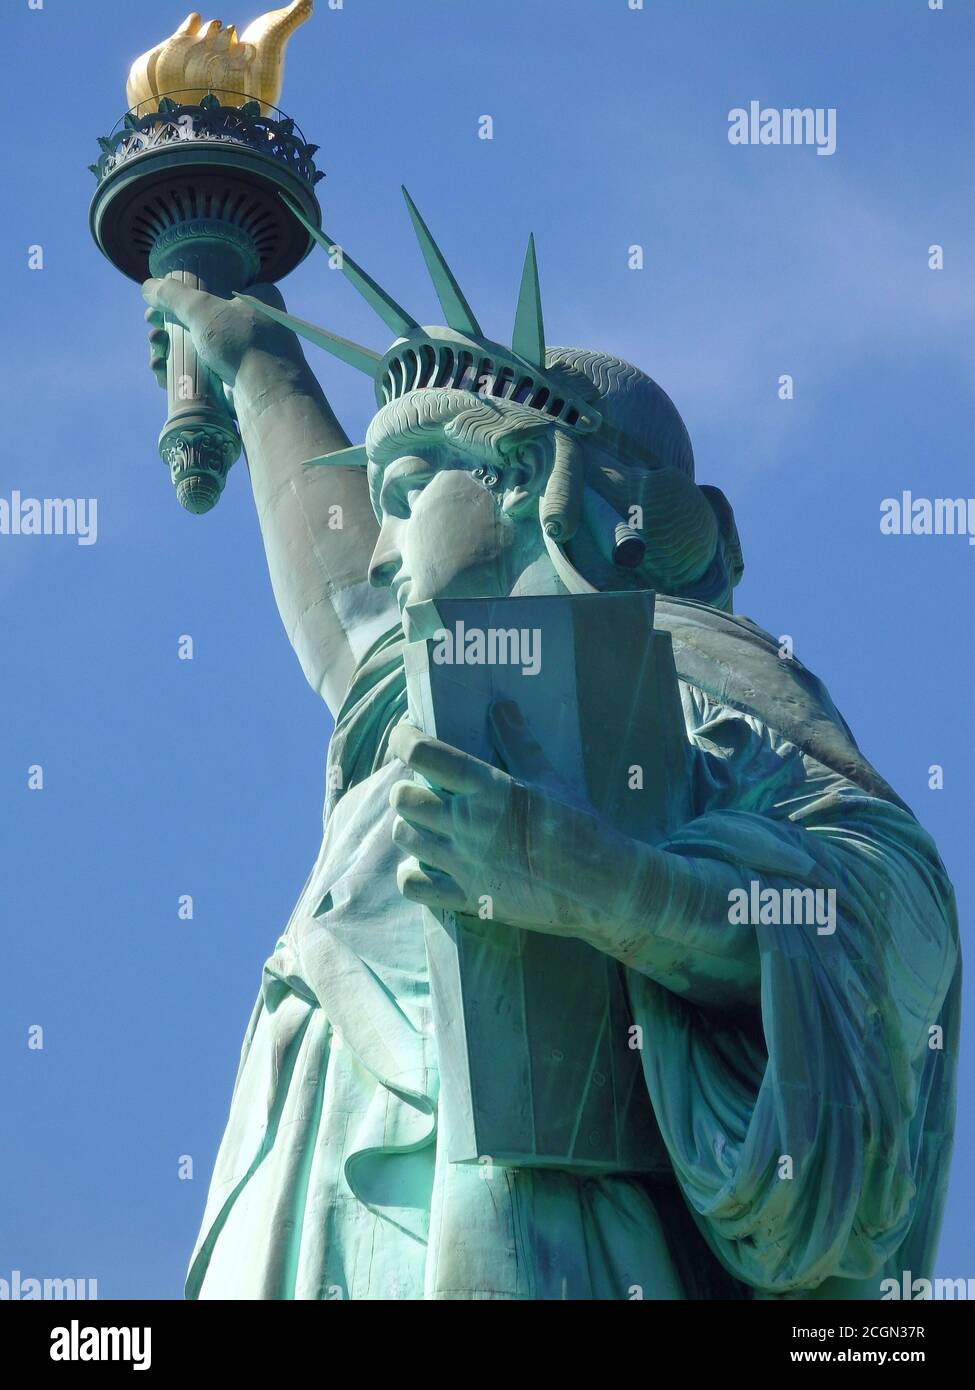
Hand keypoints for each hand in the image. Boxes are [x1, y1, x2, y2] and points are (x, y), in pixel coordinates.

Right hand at [142, 278, 308, 398]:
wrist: (266, 394)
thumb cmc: (241, 341)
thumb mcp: (202, 307)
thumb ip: (173, 294)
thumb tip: (148, 287)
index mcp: (257, 298)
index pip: (216, 288)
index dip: (185, 295)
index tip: (159, 304)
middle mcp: (254, 325)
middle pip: (200, 320)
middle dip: (169, 326)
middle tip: (153, 328)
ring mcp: (245, 355)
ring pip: (198, 348)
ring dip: (170, 349)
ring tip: (156, 352)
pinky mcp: (235, 381)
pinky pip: (202, 372)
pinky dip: (180, 371)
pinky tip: (161, 371)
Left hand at [388, 699, 658, 953]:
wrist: (600, 887)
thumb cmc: (579, 827)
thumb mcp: (551, 779)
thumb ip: (519, 742)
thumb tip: (501, 706)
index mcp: (487, 789)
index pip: (425, 754)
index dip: (404, 740)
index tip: (405, 735)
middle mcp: (467, 825)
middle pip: (404, 797)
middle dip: (408, 786)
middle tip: (425, 786)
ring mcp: (463, 864)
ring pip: (405, 836)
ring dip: (410, 824)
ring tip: (428, 821)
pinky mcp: (467, 897)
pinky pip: (414, 886)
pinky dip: (411, 874)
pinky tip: (425, 864)